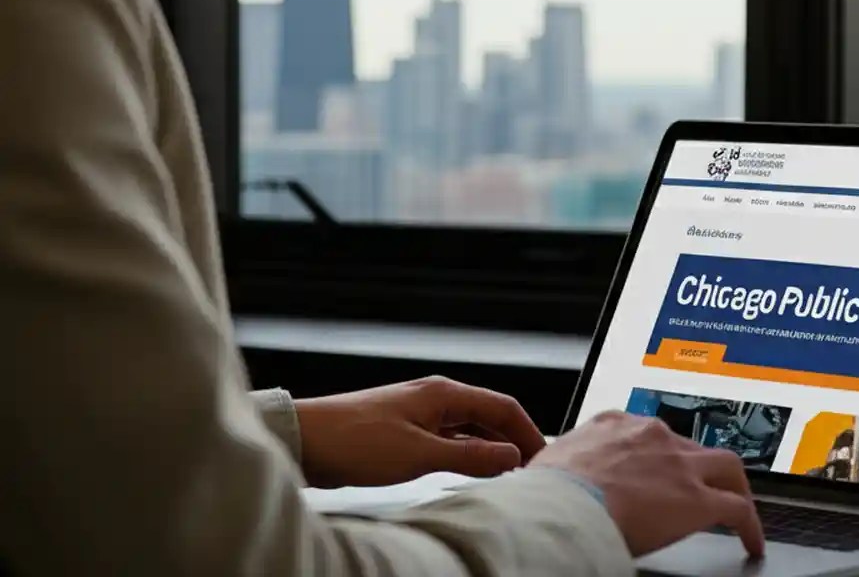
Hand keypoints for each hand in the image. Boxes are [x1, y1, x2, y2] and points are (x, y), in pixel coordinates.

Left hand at [294, 377, 544, 487]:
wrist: (303, 440)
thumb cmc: (354, 442)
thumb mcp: (418, 455)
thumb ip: (470, 456)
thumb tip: (511, 456)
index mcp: (443, 394)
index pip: (503, 407)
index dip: (528, 432)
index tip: (545, 459)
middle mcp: (435, 398)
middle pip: (489, 415)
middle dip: (513, 440)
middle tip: (531, 471)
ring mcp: (419, 413)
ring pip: (469, 428)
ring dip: (491, 448)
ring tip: (507, 475)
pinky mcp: (404, 431)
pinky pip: (449, 439)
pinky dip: (467, 453)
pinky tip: (470, 471)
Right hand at [531, 411, 764, 558]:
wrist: (560, 507)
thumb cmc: (546, 492)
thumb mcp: (550, 465)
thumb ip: (564, 465)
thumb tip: (550, 480)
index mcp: (612, 424)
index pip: (644, 431)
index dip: (655, 452)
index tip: (657, 467)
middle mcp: (650, 434)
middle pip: (688, 445)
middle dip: (697, 464)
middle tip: (702, 485)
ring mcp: (678, 464)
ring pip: (724, 466)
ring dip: (732, 485)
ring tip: (738, 507)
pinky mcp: (697, 499)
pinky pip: (737, 508)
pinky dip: (749, 523)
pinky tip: (751, 541)